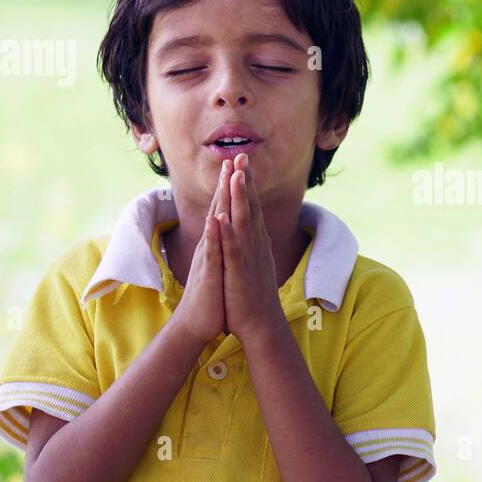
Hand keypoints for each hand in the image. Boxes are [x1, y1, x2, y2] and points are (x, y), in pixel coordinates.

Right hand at [170, 160, 228, 343]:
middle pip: (218, 208)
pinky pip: (211, 252)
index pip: (224, 209)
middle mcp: (211, 245)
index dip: (231, 186)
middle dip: (226, 183)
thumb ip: (221, 245)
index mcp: (217, 243)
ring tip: (227, 176)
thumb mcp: (220, 264)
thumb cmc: (212, 294)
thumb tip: (224, 228)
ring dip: (221, 200)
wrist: (197, 323)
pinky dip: (214, 235)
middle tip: (233, 157)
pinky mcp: (208, 274)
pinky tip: (215, 219)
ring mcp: (208, 257)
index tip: (238, 163)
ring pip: (214, 224)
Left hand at [217, 152, 283, 343]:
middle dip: (244, 182)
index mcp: (255, 242)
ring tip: (234, 176)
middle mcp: (254, 245)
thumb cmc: (252, 294)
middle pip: (249, 208)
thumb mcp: (251, 262)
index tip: (240, 162)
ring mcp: (248, 258)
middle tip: (240, 156)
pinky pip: (232, 251)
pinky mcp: (239, 274)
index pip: (250, 207)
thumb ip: (249, 242)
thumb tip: (247, 226)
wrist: (261, 325)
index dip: (245, 184)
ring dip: (238, 199)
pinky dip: (226, 235)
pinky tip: (220, 219)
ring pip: (243, 223)